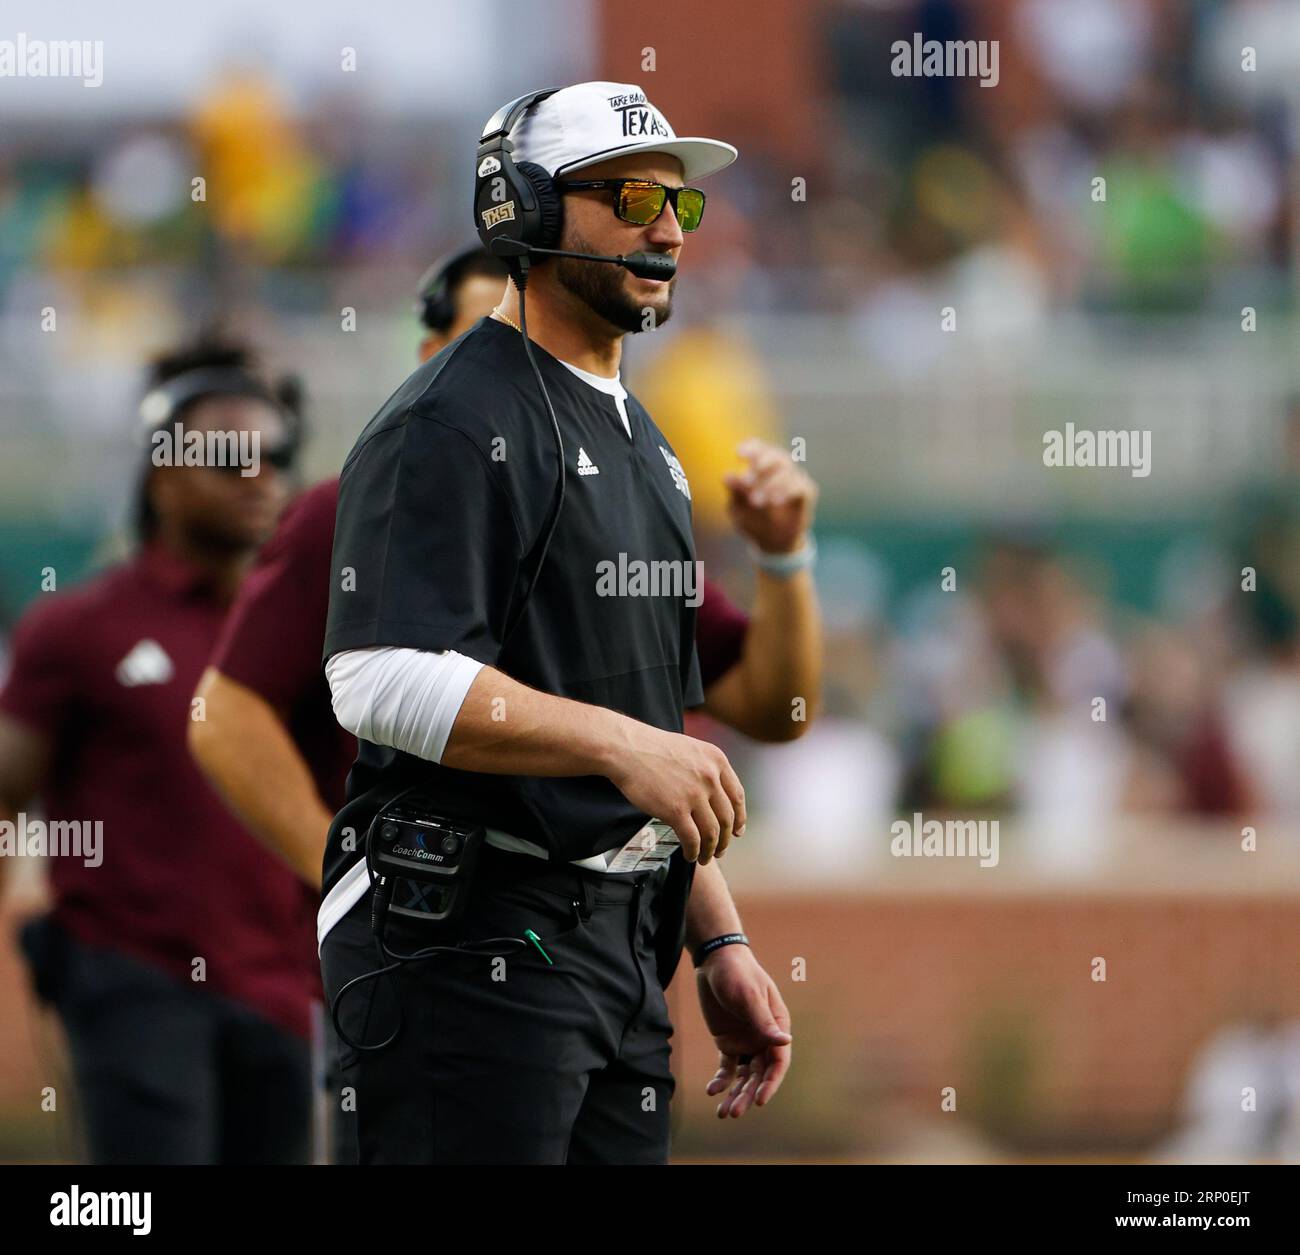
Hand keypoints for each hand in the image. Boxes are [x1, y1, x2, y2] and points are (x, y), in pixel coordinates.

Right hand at [604, 722, 744, 864]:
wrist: (627, 748)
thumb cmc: (651, 748)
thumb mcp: (690, 749)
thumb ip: (705, 768)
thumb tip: (713, 792)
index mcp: (716, 760)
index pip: (737, 796)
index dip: (740, 817)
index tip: (738, 831)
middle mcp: (710, 777)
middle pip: (727, 818)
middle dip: (725, 839)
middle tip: (720, 850)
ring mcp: (694, 795)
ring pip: (712, 832)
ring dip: (711, 850)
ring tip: (706, 858)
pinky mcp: (676, 810)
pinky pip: (693, 839)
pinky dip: (694, 852)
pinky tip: (690, 855)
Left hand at [696, 944, 791, 1116]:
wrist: (715, 961)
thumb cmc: (737, 973)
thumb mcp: (749, 995)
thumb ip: (763, 1020)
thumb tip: (784, 1042)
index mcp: (776, 1026)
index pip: (778, 1061)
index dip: (770, 1082)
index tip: (759, 1100)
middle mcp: (763, 1038)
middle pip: (760, 1074)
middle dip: (749, 1094)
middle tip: (735, 1113)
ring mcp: (746, 1041)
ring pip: (744, 1076)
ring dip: (735, 1094)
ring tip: (723, 1113)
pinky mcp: (727, 1042)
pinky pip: (727, 1068)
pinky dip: (721, 1080)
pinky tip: (712, 1091)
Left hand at [723, 439, 818, 555]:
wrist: (773, 544)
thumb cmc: (753, 521)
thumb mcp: (738, 510)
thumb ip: (735, 493)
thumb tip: (726, 476)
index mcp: (759, 467)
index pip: (758, 448)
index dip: (750, 447)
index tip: (738, 454)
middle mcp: (779, 468)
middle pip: (775, 454)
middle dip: (760, 464)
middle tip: (747, 481)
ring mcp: (794, 478)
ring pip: (786, 469)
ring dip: (770, 482)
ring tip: (756, 501)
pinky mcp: (806, 491)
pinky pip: (800, 485)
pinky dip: (786, 490)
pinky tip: (775, 501)